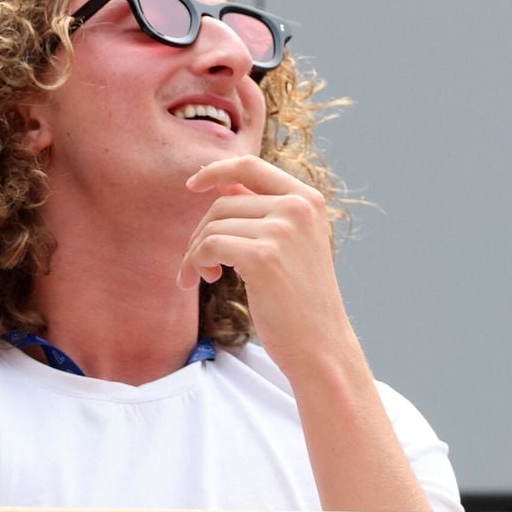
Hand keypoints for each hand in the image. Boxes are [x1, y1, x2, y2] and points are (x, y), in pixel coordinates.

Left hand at [179, 155, 355, 378]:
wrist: (320, 345)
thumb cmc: (299, 297)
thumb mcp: (289, 243)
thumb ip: (260, 210)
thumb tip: (221, 182)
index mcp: (307, 199)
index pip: (250, 166)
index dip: (215, 170)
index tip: (192, 184)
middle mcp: (298, 208)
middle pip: (223, 203)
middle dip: (201, 232)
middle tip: (198, 262)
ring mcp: (282, 231)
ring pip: (211, 228)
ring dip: (194, 253)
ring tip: (202, 274)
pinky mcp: (263, 257)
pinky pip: (208, 247)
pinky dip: (194, 264)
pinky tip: (205, 279)